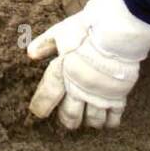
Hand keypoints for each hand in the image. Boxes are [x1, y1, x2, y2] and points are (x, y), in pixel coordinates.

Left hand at [27, 0, 149, 129]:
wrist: (118, 31)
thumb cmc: (87, 29)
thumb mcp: (62, 32)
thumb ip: (46, 44)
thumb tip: (31, 54)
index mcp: (61, 74)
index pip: (46, 98)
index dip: (41, 107)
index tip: (39, 112)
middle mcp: (79, 90)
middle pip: (70, 116)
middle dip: (68, 120)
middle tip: (69, 120)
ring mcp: (99, 95)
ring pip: (92, 120)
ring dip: (89, 121)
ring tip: (89, 120)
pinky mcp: (118, 96)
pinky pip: (113, 118)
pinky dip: (109, 122)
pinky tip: (108, 121)